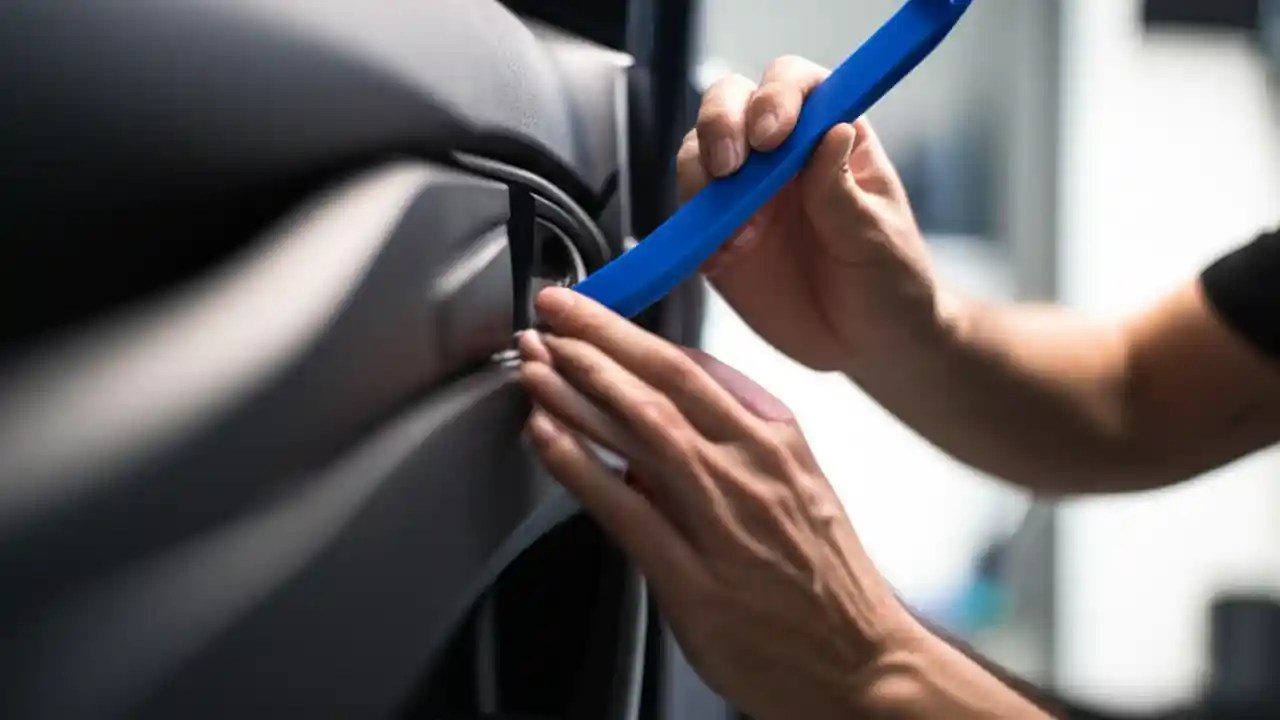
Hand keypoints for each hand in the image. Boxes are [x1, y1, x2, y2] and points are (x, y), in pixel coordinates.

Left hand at [517, 287, 922, 719]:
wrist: (865, 664)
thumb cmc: (827, 580)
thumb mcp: (797, 487)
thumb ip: (731, 449)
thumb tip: (658, 428)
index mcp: (776, 439)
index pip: (692, 366)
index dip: (628, 333)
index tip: (588, 311)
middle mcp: (750, 468)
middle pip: (661, 382)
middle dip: (594, 339)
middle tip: (547, 313)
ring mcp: (723, 520)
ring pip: (640, 430)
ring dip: (578, 389)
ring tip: (533, 361)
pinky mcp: (695, 579)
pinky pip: (624, 509)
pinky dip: (577, 466)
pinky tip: (544, 436)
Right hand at [680, 56, 943, 371]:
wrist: (866, 344)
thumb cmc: (889, 281)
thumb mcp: (877, 239)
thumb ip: (844, 192)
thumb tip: (832, 133)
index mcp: (830, 136)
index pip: (795, 85)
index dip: (776, 96)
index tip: (772, 135)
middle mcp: (780, 154)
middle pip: (731, 102)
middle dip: (721, 123)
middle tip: (730, 167)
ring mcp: (743, 193)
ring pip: (698, 153)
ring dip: (702, 178)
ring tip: (738, 232)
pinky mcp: (716, 236)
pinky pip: (688, 217)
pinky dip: (693, 232)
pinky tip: (722, 258)